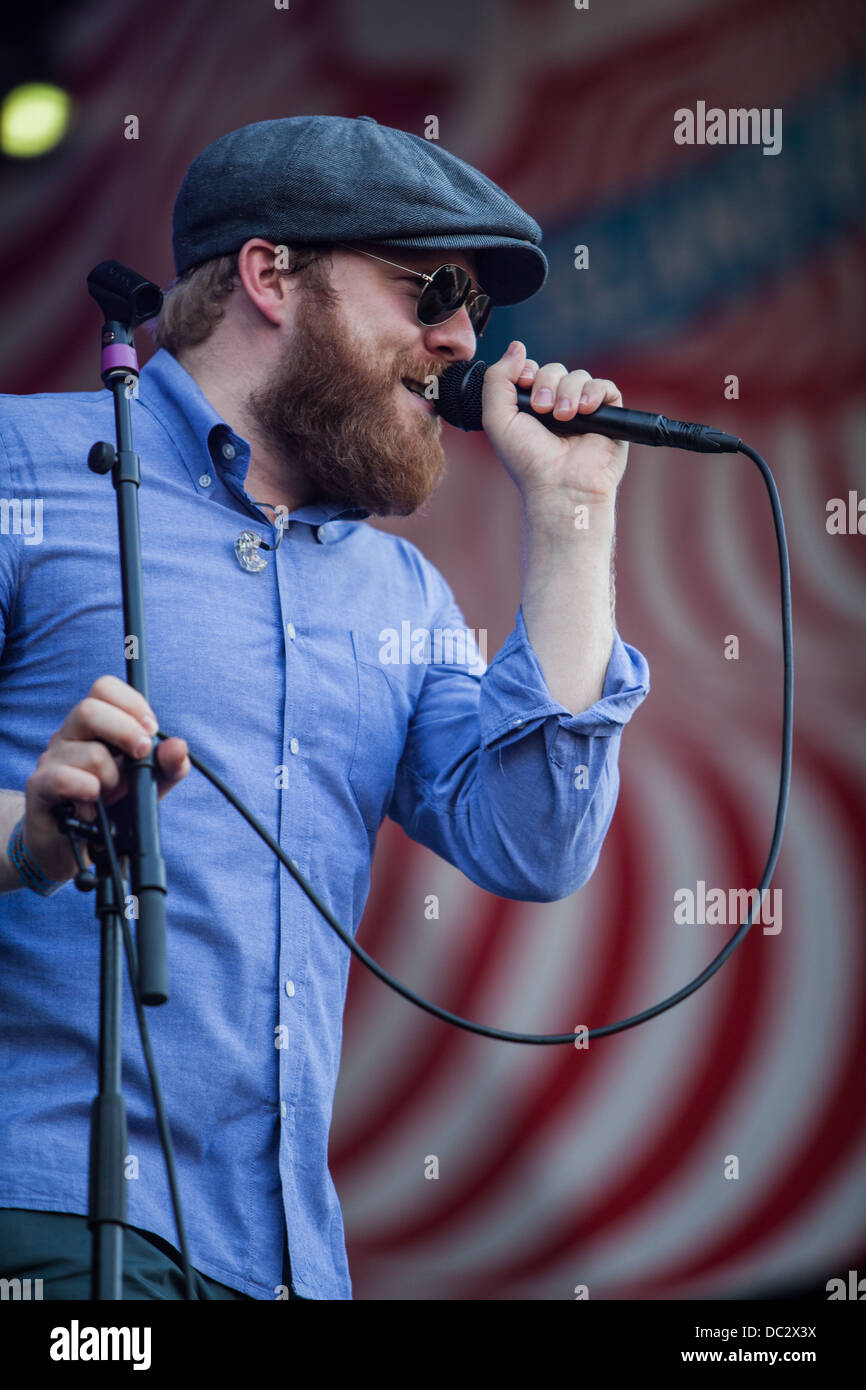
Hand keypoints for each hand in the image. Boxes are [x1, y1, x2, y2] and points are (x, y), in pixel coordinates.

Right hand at [23, 675, 189, 883]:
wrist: (74, 844)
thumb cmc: (110, 806)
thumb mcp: (146, 784)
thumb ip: (167, 765)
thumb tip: (178, 747)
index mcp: (93, 726)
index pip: (104, 688)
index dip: (132, 704)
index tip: (150, 731)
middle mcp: (69, 736)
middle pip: (89, 709)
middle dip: (127, 732)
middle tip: (141, 755)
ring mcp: (51, 760)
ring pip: (89, 753)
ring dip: (112, 779)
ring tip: (109, 796)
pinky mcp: (40, 788)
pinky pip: (64, 779)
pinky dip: (89, 792)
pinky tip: (93, 807)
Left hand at [481, 340, 627, 511]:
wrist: (559, 486)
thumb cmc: (527, 460)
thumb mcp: (497, 418)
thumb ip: (497, 379)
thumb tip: (517, 346)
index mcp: (532, 408)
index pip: (533, 371)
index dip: (529, 371)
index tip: (525, 385)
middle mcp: (558, 407)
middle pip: (555, 369)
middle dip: (547, 382)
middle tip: (542, 409)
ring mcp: (584, 412)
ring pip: (579, 377)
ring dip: (568, 392)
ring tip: (563, 416)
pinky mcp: (609, 417)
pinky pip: (605, 388)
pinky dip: (594, 393)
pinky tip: (584, 411)